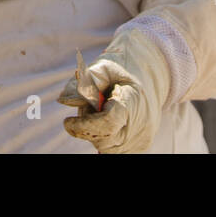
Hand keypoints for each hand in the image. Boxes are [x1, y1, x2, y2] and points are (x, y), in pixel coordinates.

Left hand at [56, 29, 171, 152]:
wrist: (151, 84)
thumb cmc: (122, 75)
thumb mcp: (104, 67)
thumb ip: (84, 82)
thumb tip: (64, 101)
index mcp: (134, 100)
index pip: (108, 122)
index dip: (84, 125)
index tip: (67, 122)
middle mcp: (141, 125)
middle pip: (103, 138)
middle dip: (86, 127)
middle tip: (86, 110)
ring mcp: (141, 140)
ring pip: (105, 146)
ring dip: (94, 132)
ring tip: (100, 113)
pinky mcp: (139, 148)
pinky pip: (112, 148)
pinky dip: (103, 137)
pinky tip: (107, 123)